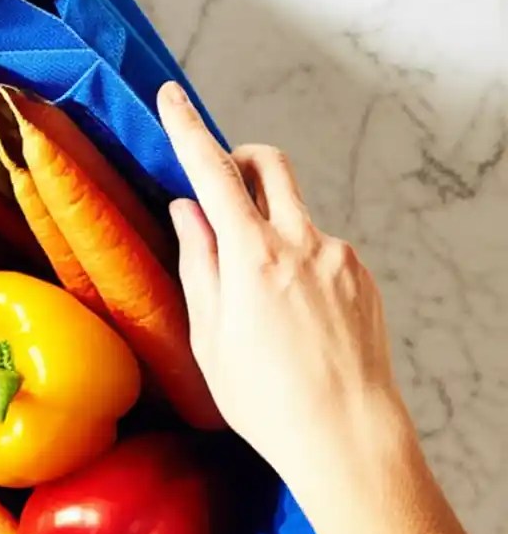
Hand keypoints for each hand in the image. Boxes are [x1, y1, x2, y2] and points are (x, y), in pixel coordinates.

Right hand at [157, 82, 409, 482]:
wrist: (347, 434)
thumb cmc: (266, 399)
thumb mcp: (209, 336)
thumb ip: (197, 263)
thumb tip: (187, 210)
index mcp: (253, 257)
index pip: (212, 173)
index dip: (187, 130)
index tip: (171, 99)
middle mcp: (302, 243)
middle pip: (270, 165)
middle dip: (239, 160)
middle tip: (219, 189)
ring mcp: (339, 257)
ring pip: (294, 214)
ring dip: (268, 229)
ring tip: (259, 299)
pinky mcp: (362, 276)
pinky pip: (319, 249)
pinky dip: (297, 264)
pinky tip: (293, 319)